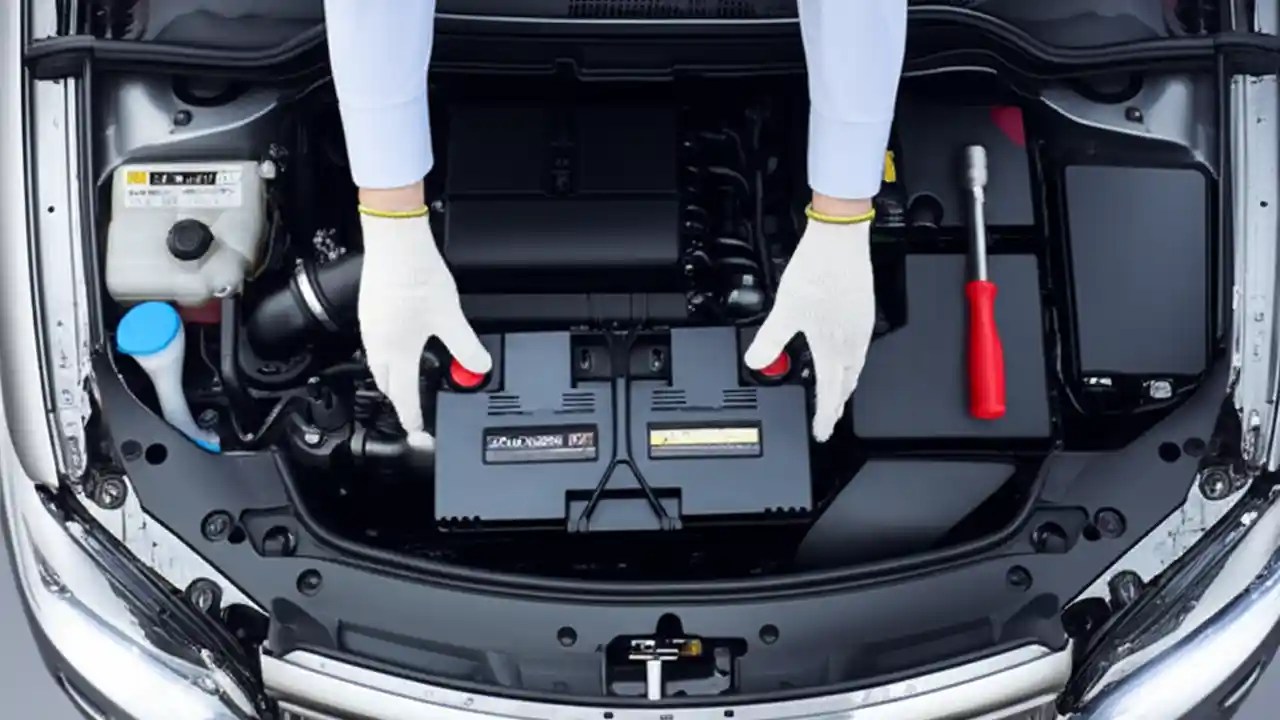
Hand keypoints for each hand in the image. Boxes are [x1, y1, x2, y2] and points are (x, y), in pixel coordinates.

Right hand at [358, 210, 490, 432]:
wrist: (395, 243)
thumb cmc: (418, 275)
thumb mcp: (450, 316)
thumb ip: (465, 346)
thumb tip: (478, 366)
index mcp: (397, 350)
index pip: (403, 395)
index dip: (411, 416)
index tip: (416, 429)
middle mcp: (378, 342)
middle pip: (385, 383)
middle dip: (399, 398)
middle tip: (412, 406)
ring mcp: (370, 326)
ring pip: (377, 363)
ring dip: (391, 376)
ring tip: (407, 379)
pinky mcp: (369, 310)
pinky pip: (375, 343)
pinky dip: (386, 354)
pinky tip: (399, 344)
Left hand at [744, 209, 875, 441]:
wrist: (839, 239)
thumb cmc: (817, 271)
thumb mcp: (783, 310)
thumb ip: (770, 339)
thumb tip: (756, 361)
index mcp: (833, 347)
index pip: (830, 393)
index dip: (824, 415)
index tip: (821, 430)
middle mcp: (852, 340)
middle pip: (847, 382)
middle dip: (838, 403)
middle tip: (830, 416)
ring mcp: (860, 325)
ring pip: (856, 365)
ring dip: (846, 383)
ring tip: (837, 391)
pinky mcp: (863, 310)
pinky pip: (859, 347)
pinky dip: (851, 360)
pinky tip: (842, 352)